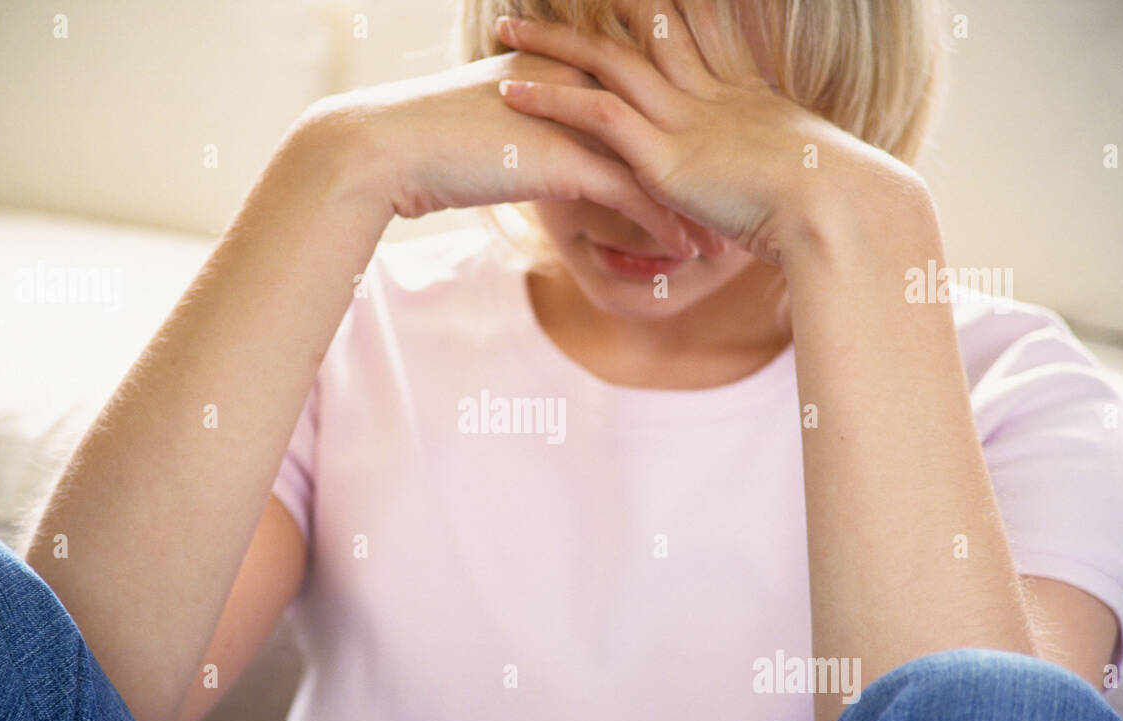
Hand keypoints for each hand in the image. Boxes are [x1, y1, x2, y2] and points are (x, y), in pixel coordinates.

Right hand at [296, 50, 711, 257]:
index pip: (641, 94)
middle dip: (704, 167)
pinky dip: (663, 225)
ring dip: (694, 203)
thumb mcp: (493, 122)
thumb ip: (530, 124)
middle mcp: (582, 84)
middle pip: (665, 123)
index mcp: (567, 67)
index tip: (707, 164)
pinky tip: (685, 251)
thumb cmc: (430, 137)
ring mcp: (577, 118)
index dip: (679, 132)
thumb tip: (541, 147)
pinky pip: (633, 195)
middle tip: (734, 198)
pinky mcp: (566, 157)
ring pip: (659, 162)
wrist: (388, 147)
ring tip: (722, 237)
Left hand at [491, 11, 926, 264]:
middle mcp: (711, 94)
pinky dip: (552, 100)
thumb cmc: (831, 211)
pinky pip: (597, 115)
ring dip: (552, 44)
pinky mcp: (667, 156)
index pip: (689, 29)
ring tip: (504, 28)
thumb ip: (764, 176)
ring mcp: (687, 120)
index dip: (654, 5)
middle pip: (642, 29)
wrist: (843, 215)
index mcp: (742, 93)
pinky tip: (511, 93)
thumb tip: (757, 195)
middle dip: (597, 8)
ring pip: (607, 62)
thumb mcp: (796, 182)